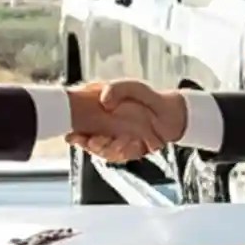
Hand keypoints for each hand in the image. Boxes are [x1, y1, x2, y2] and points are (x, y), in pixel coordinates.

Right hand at [65, 79, 187, 161]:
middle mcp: (107, 129)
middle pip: (90, 143)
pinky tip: (136, 144)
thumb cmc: (149, 98)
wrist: (172, 114)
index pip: (81, 126)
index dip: (75, 133)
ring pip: (105, 152)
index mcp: (102, 113)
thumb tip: (103, 100)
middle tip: (95, 141)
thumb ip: (117, 89)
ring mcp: (118, 141)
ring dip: (110, 149)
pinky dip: (127, 152)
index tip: (72, 135)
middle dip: (90, 145)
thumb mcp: (133, 87)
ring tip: (123, 141)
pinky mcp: (129, 151)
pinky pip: (123, 156)